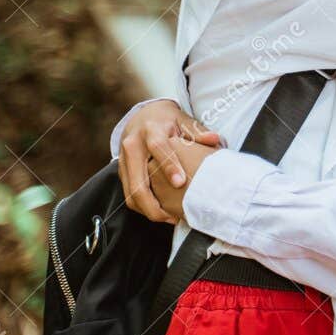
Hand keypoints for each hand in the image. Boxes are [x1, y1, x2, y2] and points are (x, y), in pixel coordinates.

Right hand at [117, 100, 221, 223]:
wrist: (143, 116)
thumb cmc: (168, 120)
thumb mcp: (183, 120)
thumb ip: (198, 131)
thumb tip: (214, 139)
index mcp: (150, 130)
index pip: (158, 148)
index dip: (168, 165)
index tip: (181, 182)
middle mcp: (132, 146)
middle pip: (137, 181)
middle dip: (153, 203)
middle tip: (174, 216)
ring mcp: (123, 160)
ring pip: (130, 193)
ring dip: (148, 210)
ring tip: (170, 218)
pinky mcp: (122, 171)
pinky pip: (128, 195)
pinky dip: (142, 207)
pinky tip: (160, 212)